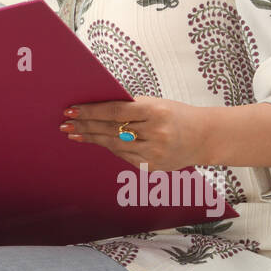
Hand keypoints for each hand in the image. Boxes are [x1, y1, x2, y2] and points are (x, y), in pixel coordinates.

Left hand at [59, 96, 212, 171]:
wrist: (204, 137)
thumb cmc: (176, 114)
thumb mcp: (156, 103)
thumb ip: (129, 106)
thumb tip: (95, 108)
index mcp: (155, 112)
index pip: (115, 112)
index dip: (90, 112)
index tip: (72, 110)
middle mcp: (155, 134)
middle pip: (111, 130)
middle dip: (85, 126)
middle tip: (65, 123)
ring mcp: (154, 153)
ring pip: (115, 146)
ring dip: (92, 139)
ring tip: (74, 133)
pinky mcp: (153, 167)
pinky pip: (124, 156)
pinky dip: (110, 148)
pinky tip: (96, 142)